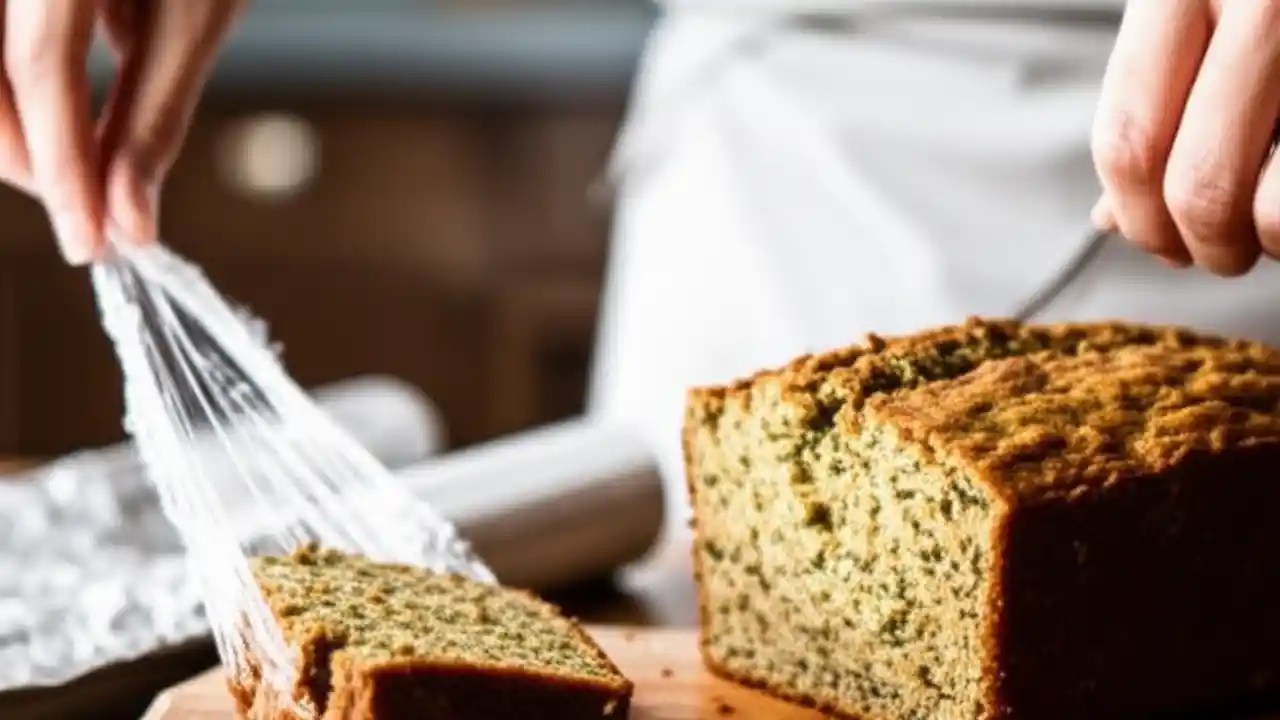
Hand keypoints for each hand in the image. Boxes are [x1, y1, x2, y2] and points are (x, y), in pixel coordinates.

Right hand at [0, 0, 242, 264]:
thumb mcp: (194, 15)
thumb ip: (152, 114)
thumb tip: (128, 217)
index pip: (38, 70)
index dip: (62, 168)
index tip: (89, 244)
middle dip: (29, 159)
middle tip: (87, 212)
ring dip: (14, 131)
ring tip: (76, 166)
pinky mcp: (5, 0)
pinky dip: (14, 92)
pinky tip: (58, 110)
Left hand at [1091, 0, 1279, 275]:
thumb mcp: (1201, 1)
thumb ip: (1158, 94)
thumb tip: (1113, 216)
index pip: (1128, 141)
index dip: (1137, 217)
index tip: (1157, 241)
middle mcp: (1262, 3)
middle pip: (1199, 185)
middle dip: (1205, 244)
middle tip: (1219, 251)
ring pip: (1279, 210)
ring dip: (1271, 242)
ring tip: (1274, 228)